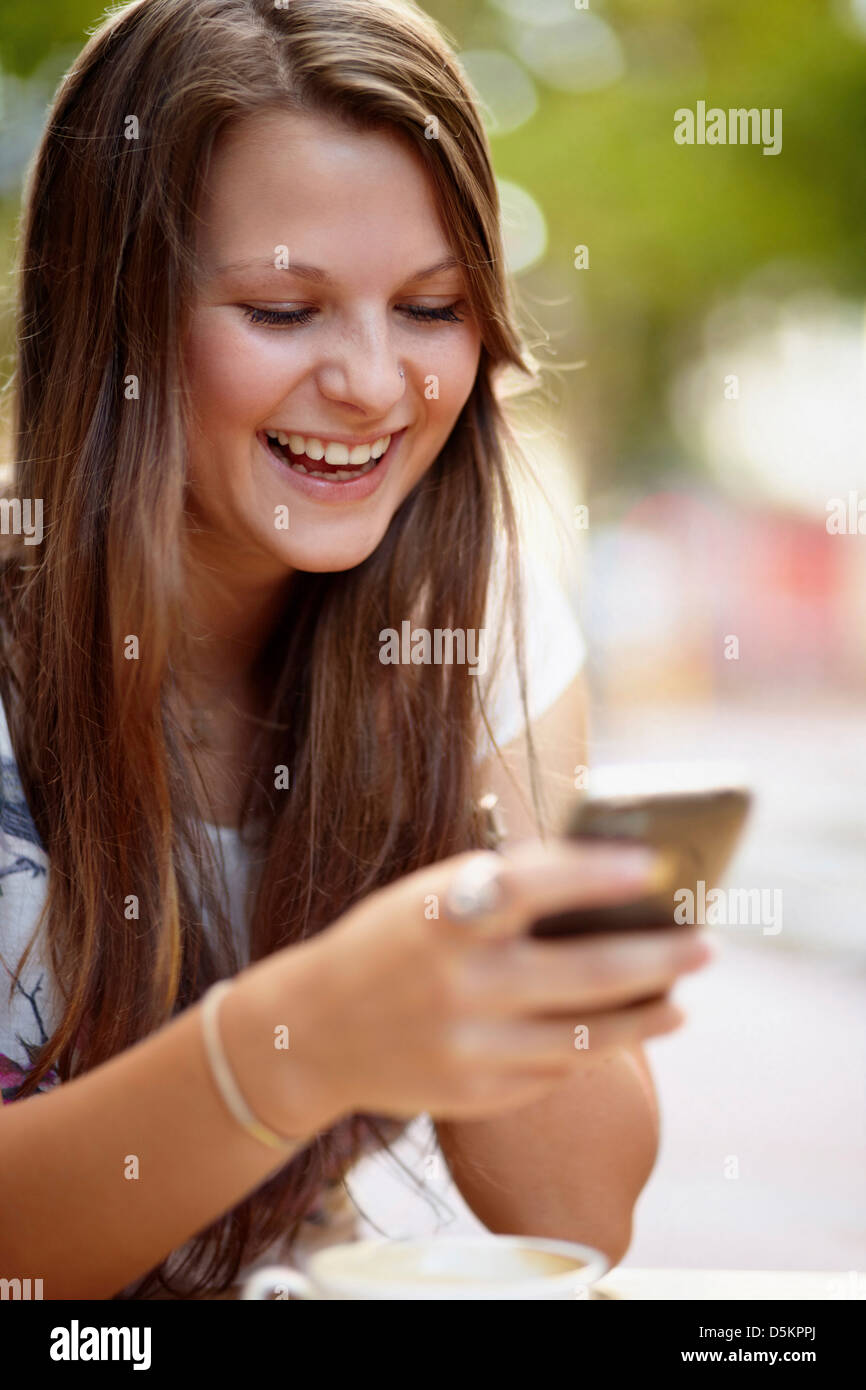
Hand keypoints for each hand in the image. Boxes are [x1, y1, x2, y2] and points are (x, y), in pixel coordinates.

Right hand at [253, 839, 712, 1131]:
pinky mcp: (475, 1096)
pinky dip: (596, 1049)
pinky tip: (622, 1031)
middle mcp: (459, 984)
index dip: (599, 873)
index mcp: (444, 917)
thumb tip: (605, 882)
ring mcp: (469, 1048)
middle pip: (589, 973)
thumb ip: (504, 891)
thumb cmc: (388, 945)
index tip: (657, 866)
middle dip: (662, 960)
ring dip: (648, 1017)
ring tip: (681, 1001)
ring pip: (588, 1037)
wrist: (312, 1033)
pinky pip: (556, 1071)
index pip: (536, 885)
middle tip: (708, 947)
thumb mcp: (429, 898)